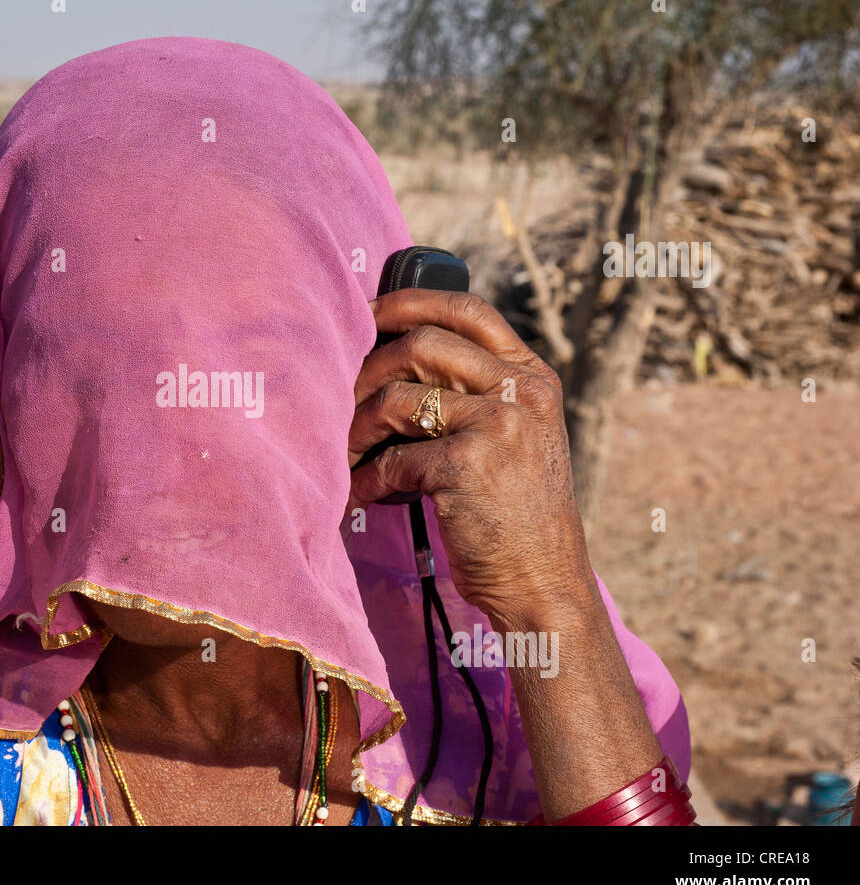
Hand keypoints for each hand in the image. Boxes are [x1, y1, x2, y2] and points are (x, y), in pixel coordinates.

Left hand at [347, 289, 595, 627]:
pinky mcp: (470, 464)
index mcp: (533, 377)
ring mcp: (500, 424)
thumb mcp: (516, 437)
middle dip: (367, 369)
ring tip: (344, 453)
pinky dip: (367, 480)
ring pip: (399, 399)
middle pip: (422, 344)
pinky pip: (395, 458)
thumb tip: (393, 358)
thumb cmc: (516, 516)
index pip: (467, 310)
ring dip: (358, 428)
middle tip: (340, 398)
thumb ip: (477, 393)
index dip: (408, 302)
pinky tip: (358, 495)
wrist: (545, 583)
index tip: (365, 313)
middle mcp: (522, 391)